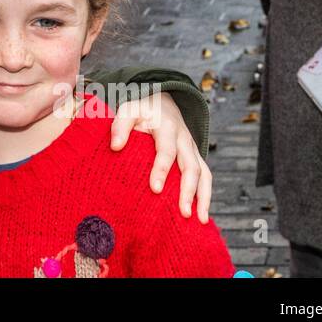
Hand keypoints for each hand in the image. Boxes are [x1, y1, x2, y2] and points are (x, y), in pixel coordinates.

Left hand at [112, 92, 212, 222]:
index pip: (166, 151)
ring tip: (200, 220)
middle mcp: (184, 139)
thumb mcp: (128, 110)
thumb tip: (115, 146)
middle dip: (188, 190)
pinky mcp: (195, 157)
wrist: (162, 102)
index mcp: (167, 128)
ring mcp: (192, 149)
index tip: (154, 189)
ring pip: (203, 174)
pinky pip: (205, 177)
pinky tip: (201, 215)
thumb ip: (120, 125)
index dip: (161, 169)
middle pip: (190, 166)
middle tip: (183, 212)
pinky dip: (206, 195)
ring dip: (203, 197)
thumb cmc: (142, 110)